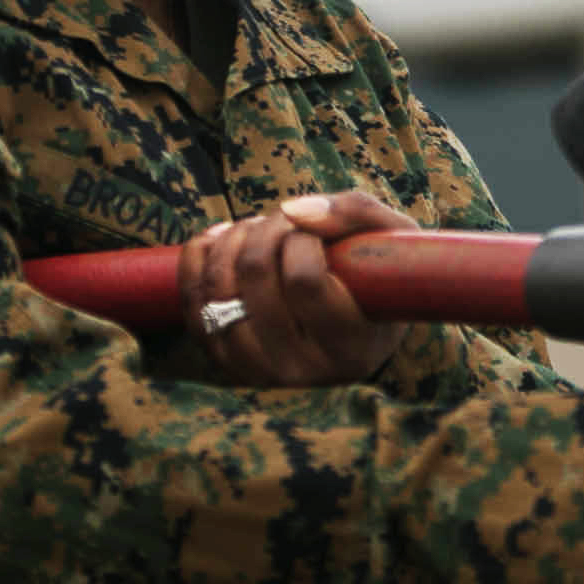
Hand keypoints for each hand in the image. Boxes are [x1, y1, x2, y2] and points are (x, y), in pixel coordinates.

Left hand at [180, 192, 417, 385]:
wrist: (358, 318)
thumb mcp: (391, 236)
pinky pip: (192, 302)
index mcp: (351, 350)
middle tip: (284, 220)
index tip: (313, 231)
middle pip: (256, 278)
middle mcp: (303, 372)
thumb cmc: (380, 272)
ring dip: (233, 240)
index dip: (301, 239)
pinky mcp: (225, 362)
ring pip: (219, 290)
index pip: (304, 281)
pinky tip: (222, 239)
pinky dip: (199, 258)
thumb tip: (292, 211)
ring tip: (259, 229)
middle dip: (265, 230)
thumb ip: (355, 214)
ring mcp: (258, 371)